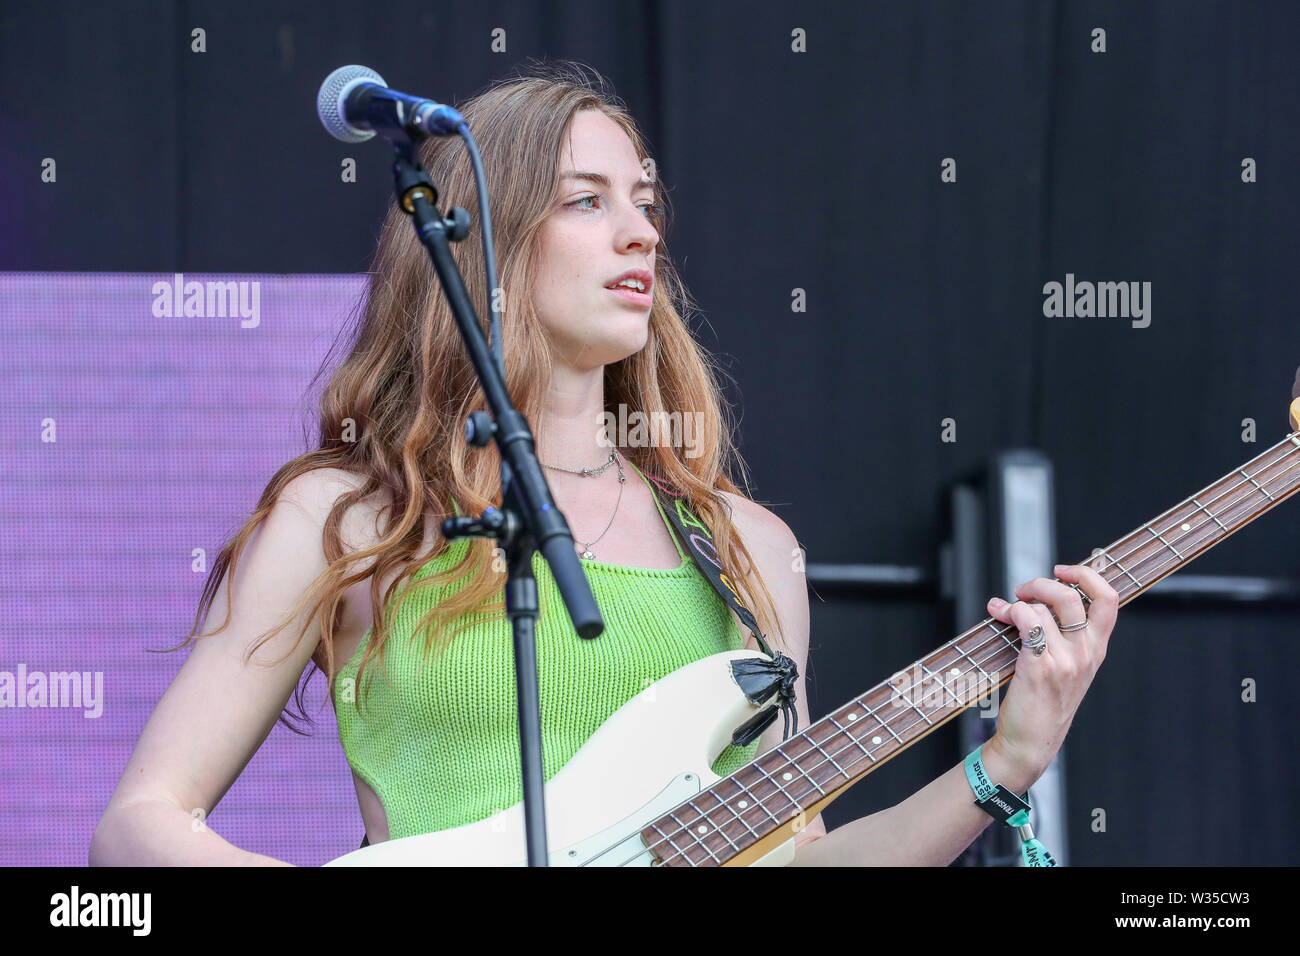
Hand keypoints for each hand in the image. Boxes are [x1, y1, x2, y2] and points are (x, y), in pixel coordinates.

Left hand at [983, 563, 1119, 782]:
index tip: (1063, 569)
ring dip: (1016, 601)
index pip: (1109, 600)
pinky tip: (998, 614)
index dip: (1088, 575)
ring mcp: (1065, 661)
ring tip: (1002, 608)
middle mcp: (1085, 653)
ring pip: (1041, 608)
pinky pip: (1027, 622)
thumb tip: (1038, 597)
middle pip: (1072, 596)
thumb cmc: (1043, 702)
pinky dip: (1009, 611)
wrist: (1031, 741)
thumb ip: (1063, 635)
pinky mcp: (1040, 667)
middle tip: (1023, 590)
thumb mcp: (1068, 668)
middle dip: (1042, 582)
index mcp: (1096, 650)